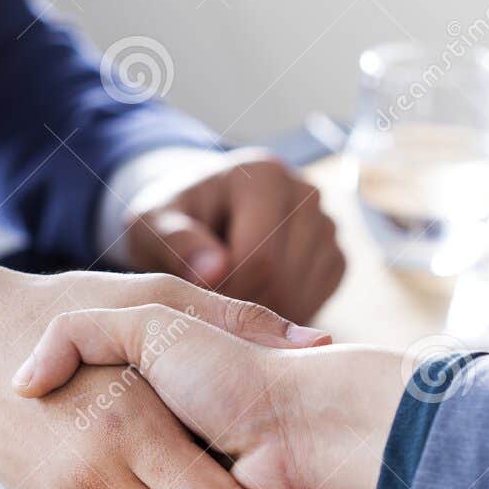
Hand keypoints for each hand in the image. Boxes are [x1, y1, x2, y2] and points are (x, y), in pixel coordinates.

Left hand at [122, 148, 344, 321]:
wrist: (196, 216)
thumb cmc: (171, 218)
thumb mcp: (154, 223)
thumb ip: (177, 242)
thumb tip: (214, 270)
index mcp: (264, 175)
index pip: (260, 257)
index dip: (226, 291)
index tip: (195, 298)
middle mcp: (305, 193)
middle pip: (284, 277)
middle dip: (242, 304)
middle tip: (207, 307)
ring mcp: (326, 225)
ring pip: (302, 293)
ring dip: (261, 313)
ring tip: (223, 300)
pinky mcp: (335, 255)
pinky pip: (317, 299)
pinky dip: (283, 312)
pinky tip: (250, 300)